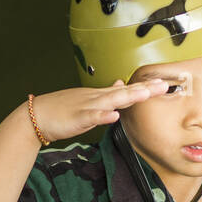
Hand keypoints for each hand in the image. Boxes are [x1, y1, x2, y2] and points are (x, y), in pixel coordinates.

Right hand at [30, 79, 168, 142]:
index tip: (163, 83)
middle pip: (124, 92)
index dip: (145, 87)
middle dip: (145, 89)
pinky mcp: (77, 118)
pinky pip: (92, 117)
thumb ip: (107, 95)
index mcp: (100, 96)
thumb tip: (123, 84)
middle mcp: (97, 98)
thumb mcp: (88, 101)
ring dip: (129, 96)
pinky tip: (114, 115)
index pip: (127, 90)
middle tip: (164, 85)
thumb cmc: (62, 110)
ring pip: (111, 100)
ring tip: (146, 93)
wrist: (37, 115)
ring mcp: (87, 106)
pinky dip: (103, 116)